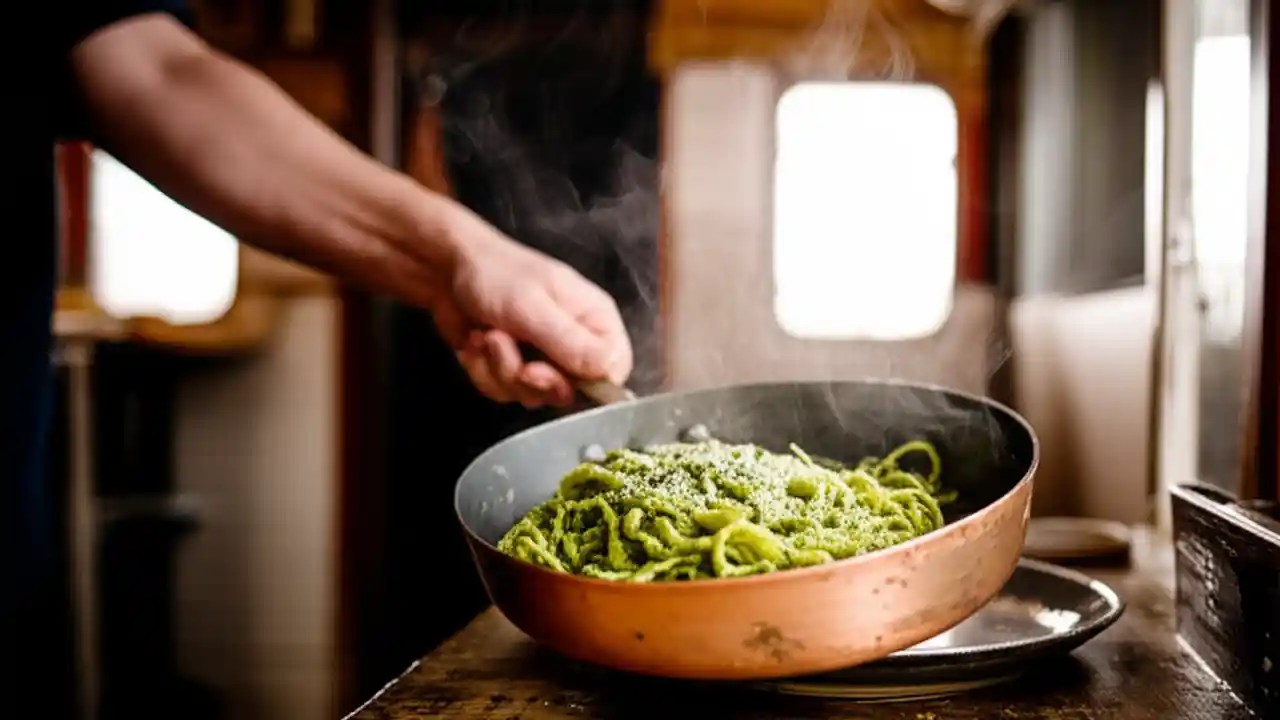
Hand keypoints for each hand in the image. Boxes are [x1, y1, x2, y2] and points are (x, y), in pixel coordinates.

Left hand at [429, 211, 632, 408]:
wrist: (445, 269)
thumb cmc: (496, 276)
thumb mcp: (533, 308)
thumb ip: (571, 344)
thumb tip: (612, 374)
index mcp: (594, 320)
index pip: (615, 370)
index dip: (587, 383)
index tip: (549, 372)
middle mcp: (575, 343)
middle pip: (570, 392)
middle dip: (530, 378)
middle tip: (504, 349)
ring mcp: (543, 359)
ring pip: (533, 395)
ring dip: (499, 369)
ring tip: (487, 335)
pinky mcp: (513, 369)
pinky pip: (504, 392)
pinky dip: (482, 370)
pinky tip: (475, 341)